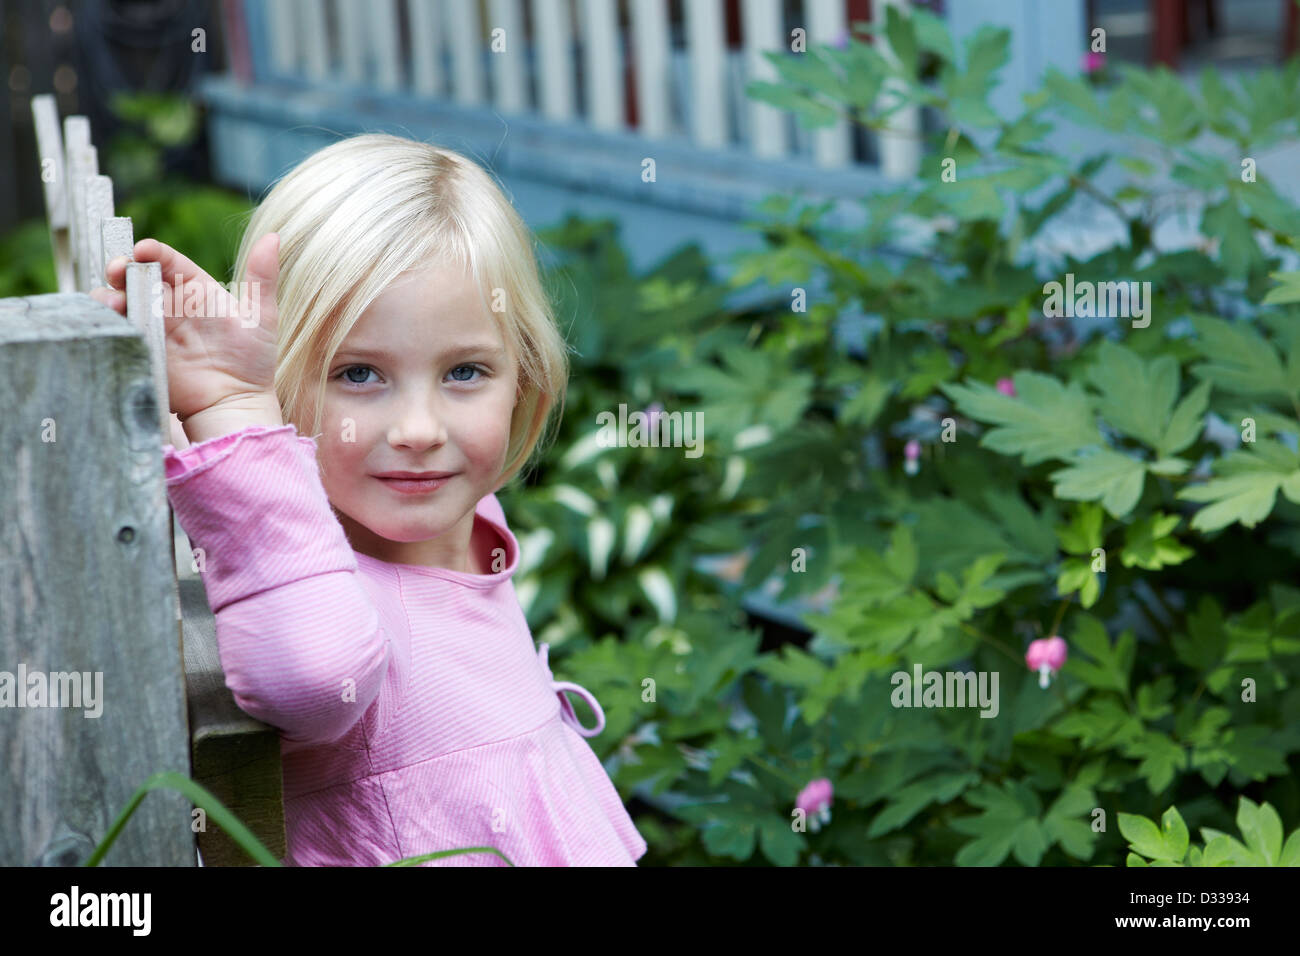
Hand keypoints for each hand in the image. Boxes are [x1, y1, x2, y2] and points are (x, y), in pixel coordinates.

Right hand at [89, 234, 282, 421]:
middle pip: (135, 276)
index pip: (167, 261)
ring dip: (109, 296)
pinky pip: (113, 331)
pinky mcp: (139, 350)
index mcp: (195, 290)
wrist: (235, 404)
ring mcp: (151, 328)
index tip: (142, 249)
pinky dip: (105, 322)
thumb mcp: (260, 316)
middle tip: (118, 272)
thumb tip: (274, 235)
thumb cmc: (253, 361)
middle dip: (121, 268)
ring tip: (116, 305)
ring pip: (118, 300)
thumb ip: (262, 278)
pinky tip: (110, 324)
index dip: (152, 251)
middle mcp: (169, 305)